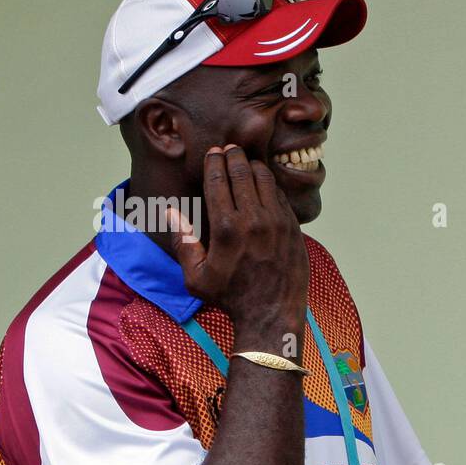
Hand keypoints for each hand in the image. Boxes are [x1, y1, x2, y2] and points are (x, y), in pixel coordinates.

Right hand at [165, 144, 308, 348]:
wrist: (271, 315)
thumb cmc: (231, 298)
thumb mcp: (196, 277)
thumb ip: (183, 242)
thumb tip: (171, 212)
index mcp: (226, 228)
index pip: (218, 181)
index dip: (215, 162)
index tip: (213, 153)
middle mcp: (253, 220)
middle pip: (243, 173)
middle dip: (234, 157)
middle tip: (229, 149)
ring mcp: (277, 223)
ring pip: (266, 180)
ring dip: (254, 166)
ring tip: (246, 161)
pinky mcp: (294, 229)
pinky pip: (281, 196)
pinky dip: (271, 185)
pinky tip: (264, 182)